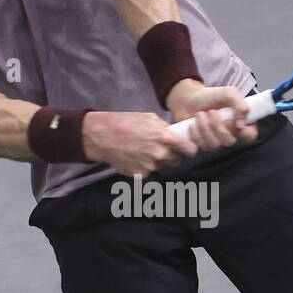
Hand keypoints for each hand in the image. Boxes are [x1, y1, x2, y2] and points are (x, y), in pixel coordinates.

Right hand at [81, 110, 200, 176]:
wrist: (103, 136)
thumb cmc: (125, 123)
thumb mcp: (149, 117)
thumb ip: (165, 128)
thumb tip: (175, 135)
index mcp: (164, 137)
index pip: (189, 150)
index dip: (190, 150)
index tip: (187, 150)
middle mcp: (159, 154)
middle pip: (175, 160)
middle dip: (170, 155)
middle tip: (159, 148)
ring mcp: (149, 166)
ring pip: (160, 166)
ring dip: (156, 161)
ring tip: (142, 150)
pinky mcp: (140, 175)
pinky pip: (148, 172)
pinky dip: (144, 166)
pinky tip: (134, 157)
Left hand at [164, 80, 259, 152]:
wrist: (188, 98)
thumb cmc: (210, 96)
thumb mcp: (229, 93)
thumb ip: (240, 104)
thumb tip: (241, 124)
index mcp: (239, 123)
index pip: (250, 135)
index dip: (245, 133)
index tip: (235, 123)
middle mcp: (228, 135)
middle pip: (229, 141)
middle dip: (217, 126)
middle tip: (210, 111)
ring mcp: (214, 143)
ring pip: (213, 146)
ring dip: (204, 128)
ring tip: (199, 114)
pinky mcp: (199, 146)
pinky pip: (197, 150)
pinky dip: (193, 136)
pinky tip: (191, 126)